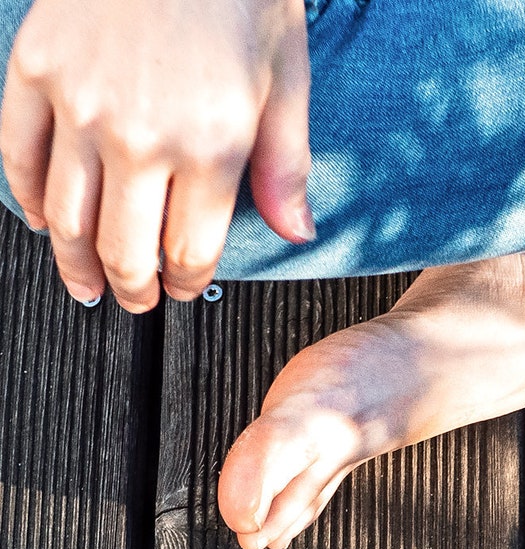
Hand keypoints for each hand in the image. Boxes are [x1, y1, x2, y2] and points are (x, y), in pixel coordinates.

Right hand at [1, 0, 312, 310]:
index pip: (190, 253)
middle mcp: (141, 135)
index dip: (184, 285)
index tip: (181, 290)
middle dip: (131, 291)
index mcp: (210, 145)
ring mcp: (79, 104)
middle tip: (134, 304)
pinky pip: (19, 156)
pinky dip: (27, 199)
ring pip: (67, 217)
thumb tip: (298, 234)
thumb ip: (286, 165)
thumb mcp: (286, 79)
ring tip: (84, 285)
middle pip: (125, 250)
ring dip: (74, 263)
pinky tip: (41, 220)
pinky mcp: (33, 70)